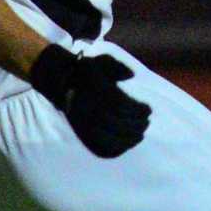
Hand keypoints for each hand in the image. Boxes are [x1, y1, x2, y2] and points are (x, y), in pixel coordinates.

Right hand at [27, 44, 150, 157]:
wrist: (62, 82)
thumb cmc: (89, 71)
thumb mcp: (103, 61)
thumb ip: (118, 67)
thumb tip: (131, 75)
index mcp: (92, 92)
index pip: (119, 105)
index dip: (137, 110)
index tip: (148, 110)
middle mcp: (87, 109)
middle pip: (117, 123)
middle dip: (136, 124)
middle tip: (146, 122)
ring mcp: (83, 124)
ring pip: (109, 138)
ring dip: (129, 138)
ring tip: (141, 133)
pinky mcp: (82, 134)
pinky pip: (100, 148)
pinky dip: (117, 149)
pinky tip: (128, 143)